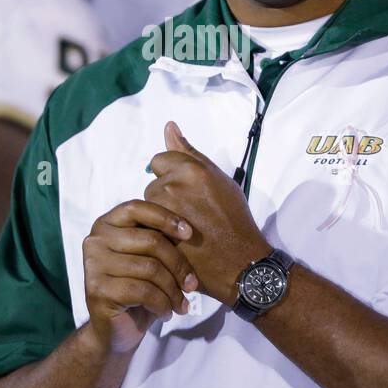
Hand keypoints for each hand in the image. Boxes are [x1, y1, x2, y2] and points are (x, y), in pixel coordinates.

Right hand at [83, 199, 198, 354]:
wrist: (116, 331)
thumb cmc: (139, 290)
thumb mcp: (149, 259)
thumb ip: (159, 240)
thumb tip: (189, 231)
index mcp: (106, 224)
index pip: (138, 208)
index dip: (166, 218)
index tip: (190, 235)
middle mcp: (95, 241)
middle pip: (150, 240)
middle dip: (179, 265)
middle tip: (192, 285)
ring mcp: (93, 265)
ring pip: (150, 269)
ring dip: (173, 291)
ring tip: (181, 304)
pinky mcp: (98, 290)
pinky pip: (143, 291)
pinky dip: (162, 305)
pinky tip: (166, 313)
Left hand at [145, 121, 272, 304]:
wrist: (240, 261)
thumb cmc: (233, 218)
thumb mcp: (219, 179)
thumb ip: (190, 153)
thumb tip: (169, 126)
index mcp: (192, 169)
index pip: (159, 161)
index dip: (172, 176)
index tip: (187, 193)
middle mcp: (174, 186)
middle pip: (152, 184)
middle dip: (166, 196)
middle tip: (190, 214)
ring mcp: (164, 212)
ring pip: (148, 205)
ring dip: (160, 215)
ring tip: (184, 228)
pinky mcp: (158, 234)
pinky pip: (147, 226)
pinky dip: (158, 232)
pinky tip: (176, 241)